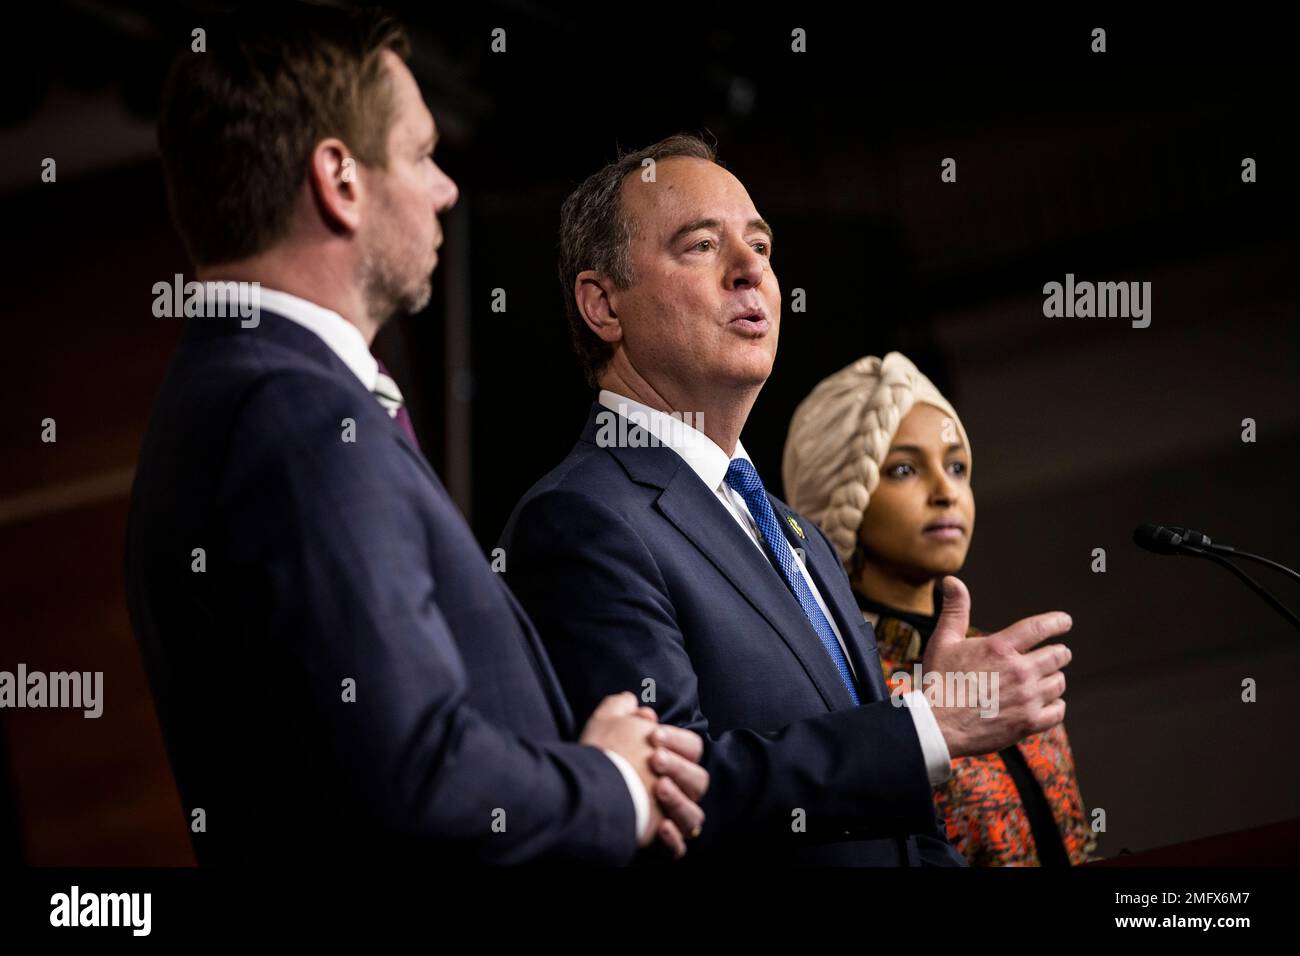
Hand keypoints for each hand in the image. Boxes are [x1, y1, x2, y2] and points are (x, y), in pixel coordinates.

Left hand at [579, 692, 708, 857]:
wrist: (576, 797)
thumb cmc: (597, 759)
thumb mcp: (604, 726)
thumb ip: (620, 708)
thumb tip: (635, 702)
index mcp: (669, 762)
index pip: (692, 748)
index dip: (678, 741)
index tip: (653, 735)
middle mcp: (674, 790)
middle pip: (698, 781)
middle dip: (679, 768)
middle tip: (654, 760)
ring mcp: (669, 818)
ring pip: (693, 816)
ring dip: (679, 801)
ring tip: (659, 788)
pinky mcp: (659, 843)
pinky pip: (679, 849)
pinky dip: (674, 839)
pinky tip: (661, 826)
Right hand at [922, 577, 1071, 758]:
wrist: (936, 726)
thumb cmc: (938, 681)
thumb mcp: (944, 640)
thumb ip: (955, 609)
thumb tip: (951, 580)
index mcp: (1000, 648)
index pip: (1040, 627)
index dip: (1057, 622)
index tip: (1066, 621)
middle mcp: (1019, 671)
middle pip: (1057, 656)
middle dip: (1059, 653)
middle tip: (1058, 654)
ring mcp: (1026, 698)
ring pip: (1059, 683)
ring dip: (1054, 679)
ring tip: (1046, 679)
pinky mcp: (1028, 723)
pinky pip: (1058, 710)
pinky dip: (1055, 706)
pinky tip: (1046, 704)